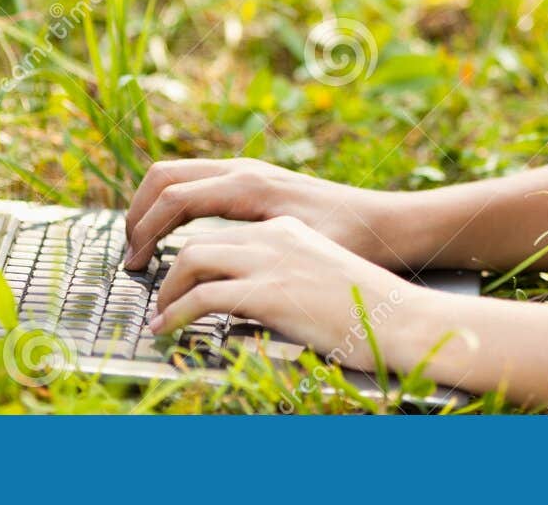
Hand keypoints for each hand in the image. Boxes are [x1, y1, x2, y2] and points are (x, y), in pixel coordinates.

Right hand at [122, 157, 421, 270]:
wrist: (385, 223)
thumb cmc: (348, 240)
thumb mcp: (300, 251)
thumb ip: (254, 257)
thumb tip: (206, 272)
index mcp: (248, 185)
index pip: (174, 198)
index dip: (144, 232)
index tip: (135, 267)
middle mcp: (242, 169)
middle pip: (164, 176)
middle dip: (137, 213)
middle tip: (130, 256)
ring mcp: (246, 170)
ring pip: (176, 174)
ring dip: (151, 206)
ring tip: (142, 248)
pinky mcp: (251, 180)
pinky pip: (195, 182)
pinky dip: (173, 205)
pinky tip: (173, 238)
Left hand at [146, 214, 429, 365]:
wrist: (402, 316)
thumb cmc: (366, 305)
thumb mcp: (317, 273)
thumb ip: (280, 271)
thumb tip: (243, 295)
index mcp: (285, 226)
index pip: (219, 219)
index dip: (182, 237)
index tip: (165, 262)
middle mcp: (274, 234)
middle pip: (197, 232)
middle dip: (161, 253)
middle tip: (145, 278)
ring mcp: (272, 261)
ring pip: (193, 259)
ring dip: (166, 288)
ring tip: (157, 311)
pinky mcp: (270, 292)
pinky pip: (204, 298)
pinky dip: (177, 313)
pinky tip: (167, 328)